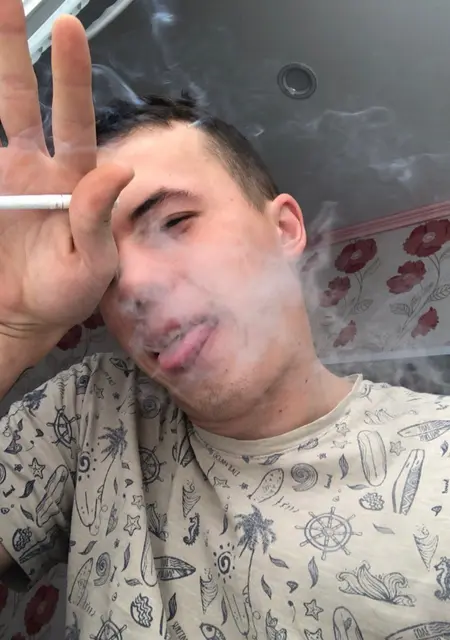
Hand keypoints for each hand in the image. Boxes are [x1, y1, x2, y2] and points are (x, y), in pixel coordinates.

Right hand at [0, 0, 132, 344]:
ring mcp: (1, 179)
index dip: (72, 75)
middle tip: (8, 2)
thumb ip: (99, 217)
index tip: (70, 30)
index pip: (73, 117)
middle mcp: (34, 169)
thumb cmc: (65, 296)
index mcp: (72, 180)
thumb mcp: (93, 264)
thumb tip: (117, 167)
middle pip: (20, 100)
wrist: (21, 319)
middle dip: (13, 51)